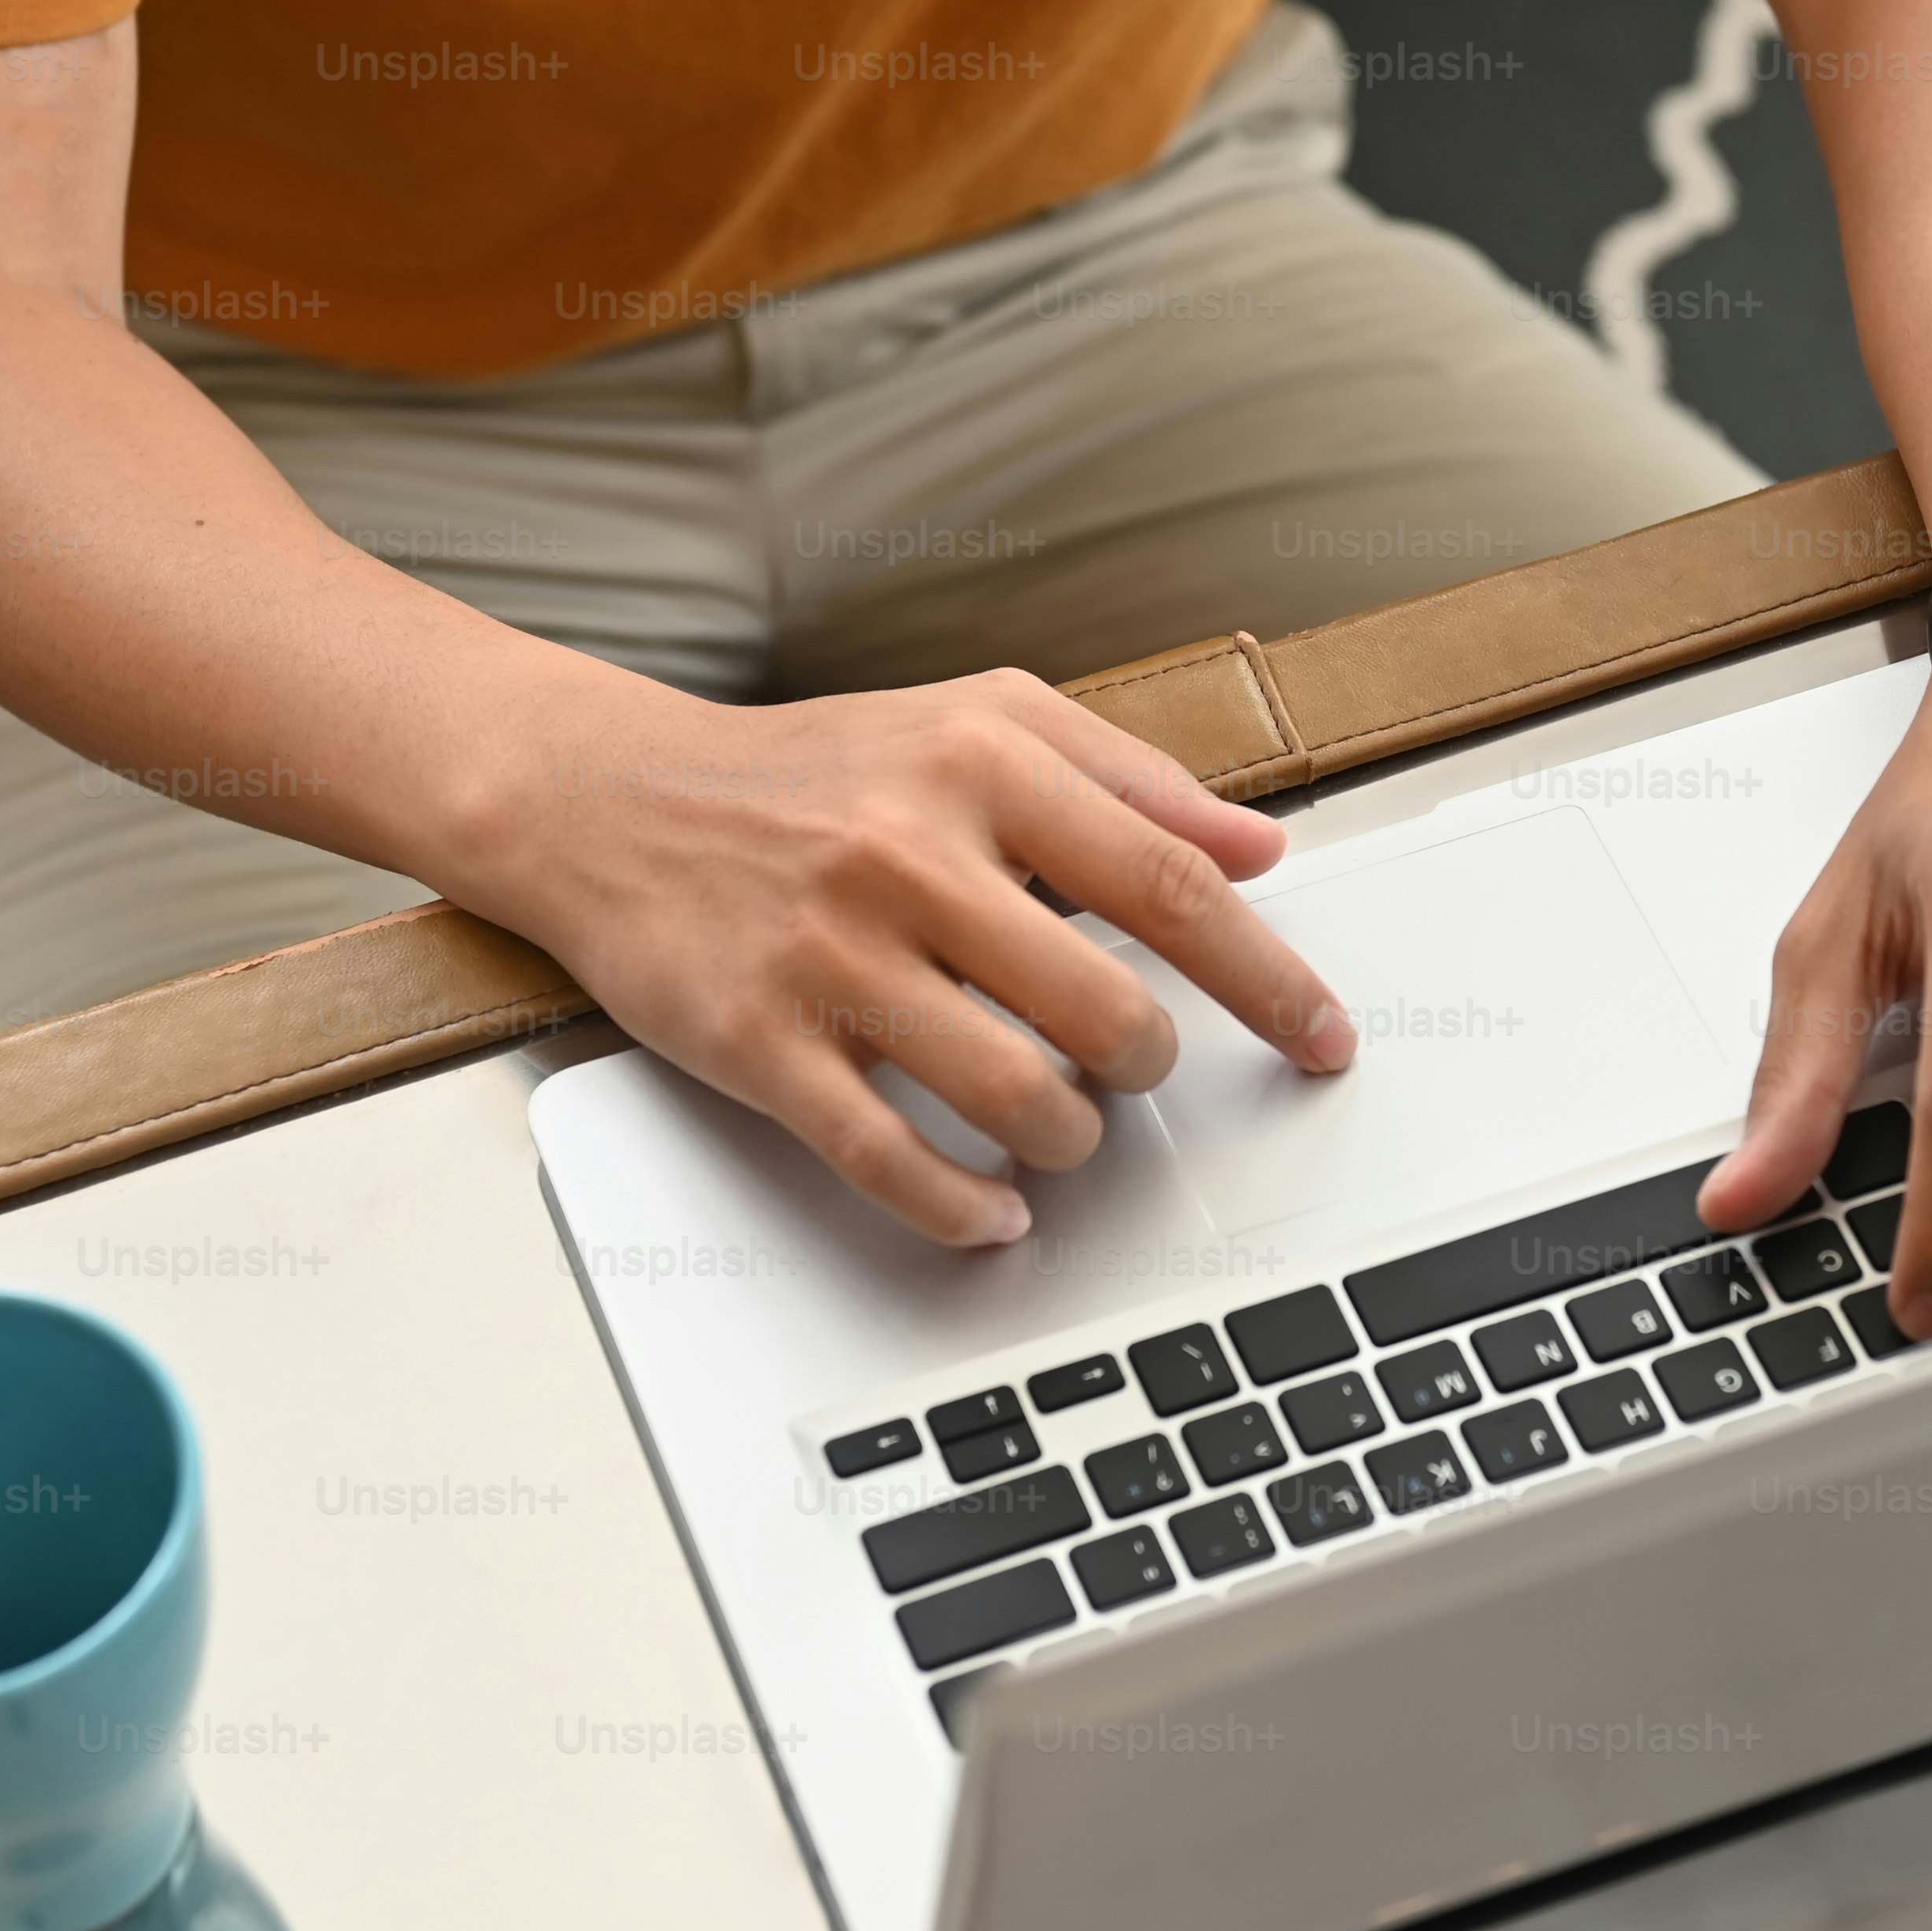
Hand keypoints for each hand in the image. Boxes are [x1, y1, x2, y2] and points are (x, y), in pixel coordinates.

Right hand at [442, 661, 1355, 1243]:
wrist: (607, 797)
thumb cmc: (811, 769)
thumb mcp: (977, 721)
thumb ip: (1128, 779)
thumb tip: (1261, 846)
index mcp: (979, 763)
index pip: (1170, 883)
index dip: (1268, 978)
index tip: (1323, 1038)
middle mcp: (907, 853)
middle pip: (1108, 1011)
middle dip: (1148, 1069)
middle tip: (1133, 1068)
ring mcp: (829, 955)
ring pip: (1016, 1099)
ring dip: (1069, 1143)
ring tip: (1059, 1130)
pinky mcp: (756, 1041)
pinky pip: (891, 1160)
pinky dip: (964, 1208)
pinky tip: (991, 1209)